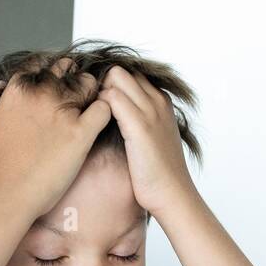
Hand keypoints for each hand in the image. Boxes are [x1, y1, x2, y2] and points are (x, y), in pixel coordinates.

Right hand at [0, 58, 110, 218]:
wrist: (5, 195)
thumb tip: (1, 85)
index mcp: (18, 87)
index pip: (43, 65)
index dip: (52, 74)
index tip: (57, 88)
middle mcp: (41, 93)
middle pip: (68, 71)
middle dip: (73, 80)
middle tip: (78, 97)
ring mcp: (62, 111)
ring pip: (89, 85)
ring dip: (91, 93)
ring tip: (90, 107)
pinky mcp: (80, 132)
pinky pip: (103, 109)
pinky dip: (105, 111)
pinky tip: (98, 122)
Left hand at [98, 65, 198, 216]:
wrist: (172, 194)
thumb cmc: (160, 173)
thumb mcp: (153, 139)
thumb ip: (140, 121)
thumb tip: (118, 117)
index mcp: (162, 102)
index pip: (131, 75)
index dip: (112, 86)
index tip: (101, 106)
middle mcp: (157, 101)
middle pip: (121, 71)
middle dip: (102, 85)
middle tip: (94, 112)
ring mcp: (149, 111)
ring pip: (116, 77)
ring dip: (99, 93)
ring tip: (93, 119)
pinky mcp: (139, 125)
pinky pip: (111, 97)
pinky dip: (99, 106)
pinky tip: (95, 126)